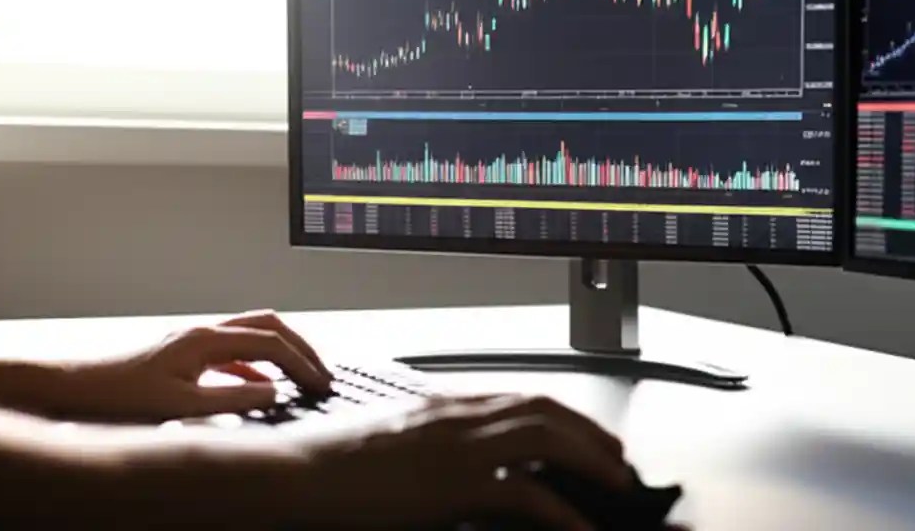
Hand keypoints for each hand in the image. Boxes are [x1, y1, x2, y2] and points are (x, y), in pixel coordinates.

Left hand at [61, 310, 332, 421]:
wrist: (80, 388)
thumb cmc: (122, 395)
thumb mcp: (181, 404)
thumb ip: (233, 399)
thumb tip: (275, 393)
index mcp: (208, 339)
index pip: (271, 343)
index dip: (301, 364)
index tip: (320, 384)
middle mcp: (205, 332)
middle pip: (270, 326)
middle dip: (302, 347)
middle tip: (322, 372)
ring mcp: (197, 340)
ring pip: (255, 333)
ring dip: (283, 351)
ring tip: (303, 374)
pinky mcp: (189, 353)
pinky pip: (236, 351)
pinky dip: (259, 364)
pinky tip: (264, 386)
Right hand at [294, 394, 659, 530]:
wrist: (296, 474)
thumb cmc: (333, 463)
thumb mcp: (395, 441)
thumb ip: (436, 443)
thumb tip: (469, 463)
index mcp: (447, 404)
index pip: (524, 397)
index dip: (568, 415)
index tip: (590, 434)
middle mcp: (460, 416)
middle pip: (547, 410)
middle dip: (592, 433)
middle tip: (618, 461)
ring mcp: (459, 446)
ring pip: (549, 438)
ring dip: (592, 460)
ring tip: (616, 485)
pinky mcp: (454, 484)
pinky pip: (527, 496)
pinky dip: (564, 513)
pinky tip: (582, 530)